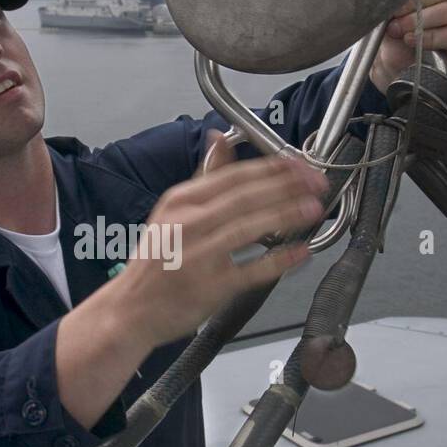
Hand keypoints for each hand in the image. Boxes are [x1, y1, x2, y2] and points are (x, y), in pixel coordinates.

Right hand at [113, 138, 328, 349]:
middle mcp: (188, 224)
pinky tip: (300, 252)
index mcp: (181, 200)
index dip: (271, 168)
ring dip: (286, 215)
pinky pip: (251, 270)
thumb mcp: (173, 210)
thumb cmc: (156, 260)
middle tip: (316, 182)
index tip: (298, 164)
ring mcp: (198, 255)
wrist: (131, 308)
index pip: (233, 175)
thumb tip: (219, 138)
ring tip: (313, 208)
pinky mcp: (210, 286)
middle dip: (287, 186)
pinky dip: (278, 260)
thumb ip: (203, 177)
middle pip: (244, 197)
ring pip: (249, 227)